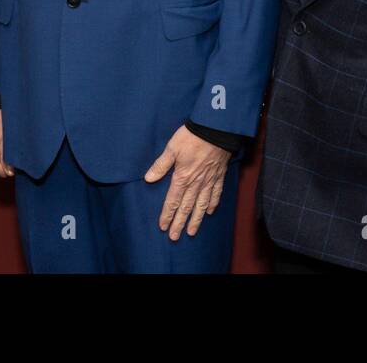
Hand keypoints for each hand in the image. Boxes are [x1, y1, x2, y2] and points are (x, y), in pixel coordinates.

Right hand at [0, 109, 12, 177]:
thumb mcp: (3, 137)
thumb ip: (6, 156)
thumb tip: (10, 172)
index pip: (2, 172)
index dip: (12, 167)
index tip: (20, 157)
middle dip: (7, 157)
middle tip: (14, 143)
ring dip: (2, 150)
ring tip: (7, 136)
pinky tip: (0, 133)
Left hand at [144, 125, 231, 239]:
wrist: (216, 130)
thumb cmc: (192, 137)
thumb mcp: (172, 148)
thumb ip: (161, 165)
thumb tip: (148, 179)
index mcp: (182, 178)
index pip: (172, 201)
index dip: (167, 215)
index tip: (163, 227)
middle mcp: (196, 183)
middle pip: (186, 207)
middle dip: (179, 223)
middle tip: (175, 237)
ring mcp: (209, 181)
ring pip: (201, 205)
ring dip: (196, 219)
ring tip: (192, 231)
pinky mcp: (219, 175)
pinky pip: (216, 193)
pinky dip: (212, 204)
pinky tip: (210, 212)